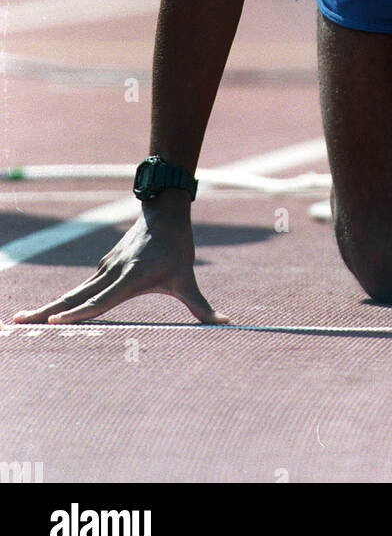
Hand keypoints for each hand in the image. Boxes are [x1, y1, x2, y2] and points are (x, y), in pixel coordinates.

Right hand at [11, 196, 228, 325]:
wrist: (165, 211)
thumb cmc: (177, 247)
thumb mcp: (188, 278)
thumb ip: (201, 306)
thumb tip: (226, 323)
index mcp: (129, 279)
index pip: (100, 302)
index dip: (79, 314)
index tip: (55, 322)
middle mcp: (111, 275)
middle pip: (75, 298)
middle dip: (47, 313)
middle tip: (18, 323)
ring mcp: (104, 270)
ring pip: (73, 292)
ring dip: (49, 307)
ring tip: (22, 320)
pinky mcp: (103, 268)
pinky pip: (81, 289)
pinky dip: (62, 301)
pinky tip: (47, 313)